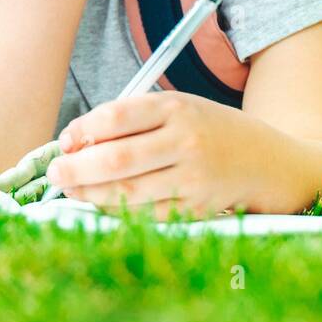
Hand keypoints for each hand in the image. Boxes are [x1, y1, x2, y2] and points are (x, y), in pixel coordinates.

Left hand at [46, 91, 258, 218]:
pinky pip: (145, 214)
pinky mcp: (197, 209)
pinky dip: (116, 211)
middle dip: (76, 169)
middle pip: (116, 158)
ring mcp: (193, 178)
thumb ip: (129, 120)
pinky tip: (101, 203)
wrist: (266, 160)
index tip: (65, 141)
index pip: (116, 116)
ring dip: (90, 193)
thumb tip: (74, 142)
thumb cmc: (207, 131)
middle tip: (55, 173)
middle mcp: (186, 141)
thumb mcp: (175, 109)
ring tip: (71, 189)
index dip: (82, 131)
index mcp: (176, 107)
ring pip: (127, 192)